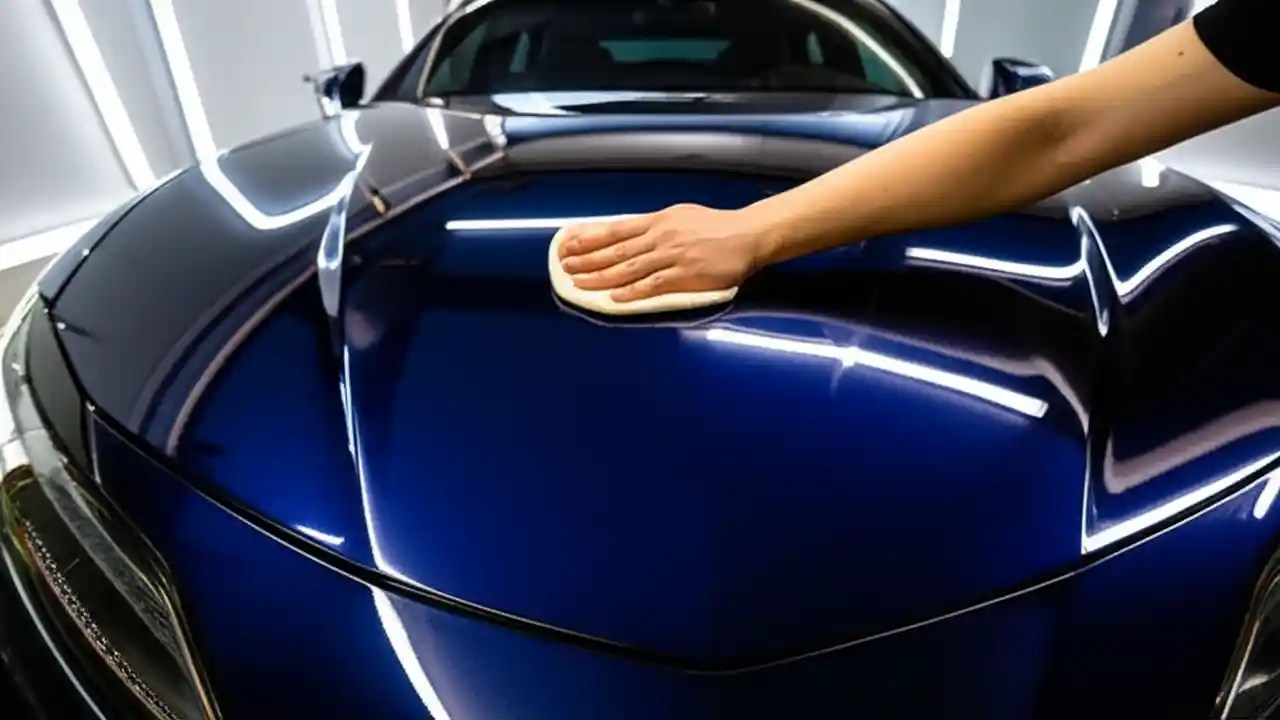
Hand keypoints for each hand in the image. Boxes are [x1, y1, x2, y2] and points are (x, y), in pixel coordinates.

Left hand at [557, 204, 773, 302]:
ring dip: (600, 277)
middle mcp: (660, 237)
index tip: (567, 245)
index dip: (588, 238)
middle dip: (586, 260)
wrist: (747, 236)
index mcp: (657, 221)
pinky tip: (613, 299)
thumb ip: (652, 226)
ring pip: (628, 269)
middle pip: (615, 250)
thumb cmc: (715, 227)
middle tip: (564, 267)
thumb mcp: (679, 216)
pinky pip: (652, 286)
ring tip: (579, 284)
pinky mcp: (684, 276)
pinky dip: (631, 292)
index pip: (614, 230)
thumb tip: (626, 233)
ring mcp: (671, 257)